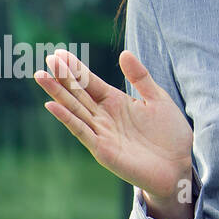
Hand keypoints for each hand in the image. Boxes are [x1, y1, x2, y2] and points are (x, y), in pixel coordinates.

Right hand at [34, 49, 194, 218]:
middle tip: (46, 60)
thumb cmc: (169, 134)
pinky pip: (81, 131)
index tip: (59, 53)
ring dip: (57, 94)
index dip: (76, 68)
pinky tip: (52, 105)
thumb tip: (124, 52)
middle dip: (63, 77)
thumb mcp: (158, 99)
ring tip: (41, 77)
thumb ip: (141, 78)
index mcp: (117, 102)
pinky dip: (66, 118)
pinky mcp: (102, 149)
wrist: (178, 166)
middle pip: (79, 93)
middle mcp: (105, 116)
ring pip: (74, 109)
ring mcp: (101, 132)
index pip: (91, 82)